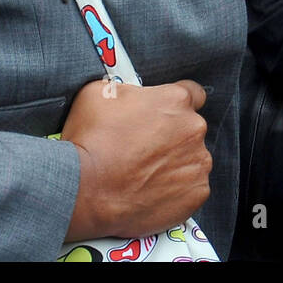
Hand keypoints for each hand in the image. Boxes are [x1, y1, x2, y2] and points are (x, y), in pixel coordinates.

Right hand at [62, 78, 210, 240]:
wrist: (84, 190)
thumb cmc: (90, 141)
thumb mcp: (100, 93)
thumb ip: (128, 89)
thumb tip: (129, 94)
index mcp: (176, 100)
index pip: (193, 94)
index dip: (176, 105)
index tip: (164, 114)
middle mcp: (194, 129)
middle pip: (190, 129)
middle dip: (172, 137)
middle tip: (143, 149)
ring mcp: (198, 163)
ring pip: (192, 160)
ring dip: (174, 164)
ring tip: (144, 174)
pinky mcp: (196, 193)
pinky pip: (191, 189)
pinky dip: (176, 191)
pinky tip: (151, 192)